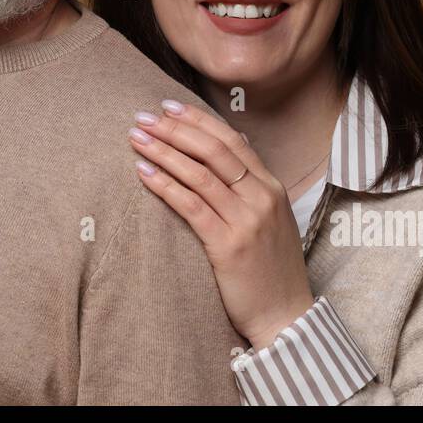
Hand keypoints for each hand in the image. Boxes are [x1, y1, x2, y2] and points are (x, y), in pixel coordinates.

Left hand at [127, 99, 315, 351]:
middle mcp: (261, 197)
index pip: (231, 140)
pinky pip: (191, 206)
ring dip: (164, 151)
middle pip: (213, 150)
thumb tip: (232, 148)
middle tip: (144, 117)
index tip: (169, 107)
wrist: (285, 316)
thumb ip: (252, 186)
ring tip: (137, 139)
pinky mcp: (228, 245)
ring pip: (199, 173)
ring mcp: (246, 220)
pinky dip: (165, 185)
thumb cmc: (271, 269)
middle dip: (175, 129)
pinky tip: (144, 173)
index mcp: (272, 187)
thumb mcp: (271, 219)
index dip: (198, 120)